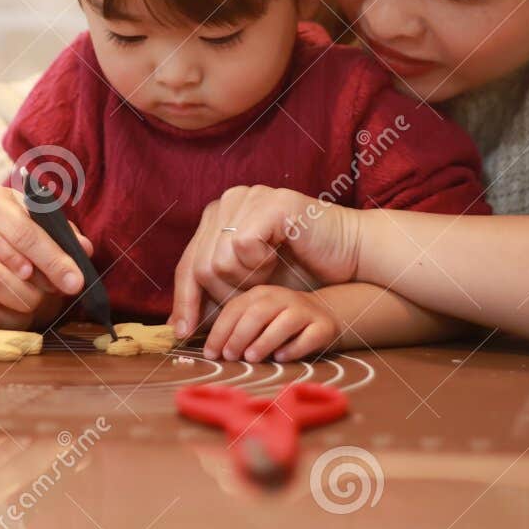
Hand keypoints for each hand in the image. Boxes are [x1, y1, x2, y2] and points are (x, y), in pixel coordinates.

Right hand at [0, 179, 92, 327]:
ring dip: (15, 316)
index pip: (20, 232)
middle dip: (29, 295)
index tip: (75, 282)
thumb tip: (82, 250)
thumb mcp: (25, 212)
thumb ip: (55, 229)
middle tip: (49, 299)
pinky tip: (10, 314)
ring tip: (32, 309)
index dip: (52, 260)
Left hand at [170, 185, 360, 337]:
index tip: (184, 332)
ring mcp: (249, 197)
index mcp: (219, 215)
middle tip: (252, 297)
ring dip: (245, 281)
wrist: (351, 253)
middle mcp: (229, 200)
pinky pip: (241, 245)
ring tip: (269, 275)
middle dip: (223, 296)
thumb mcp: (251, 282)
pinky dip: (259, 264)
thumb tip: (177, 323)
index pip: (188, 262)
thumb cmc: (303, 268)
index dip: (184, 300)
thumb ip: (218, 289)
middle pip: (200, 265)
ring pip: (218, 259)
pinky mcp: (269, 202)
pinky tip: (277, 260)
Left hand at [203, 285, 340, 361]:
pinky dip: (293, 348)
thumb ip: (237, 328)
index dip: (220, 331)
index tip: (211, 353)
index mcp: (261, 294)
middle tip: (230, 357)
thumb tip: (212, 351)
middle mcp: (282, 298)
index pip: (235, 309)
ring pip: (284, 323)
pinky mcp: (323, 326)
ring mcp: (305, 311)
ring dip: (264, 341)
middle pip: (258, 313)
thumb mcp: (258, 319)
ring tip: (250, 358)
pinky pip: (308, 337)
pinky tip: (280, 358)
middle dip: (239, 336)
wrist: (325, 314)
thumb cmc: (280, 322)